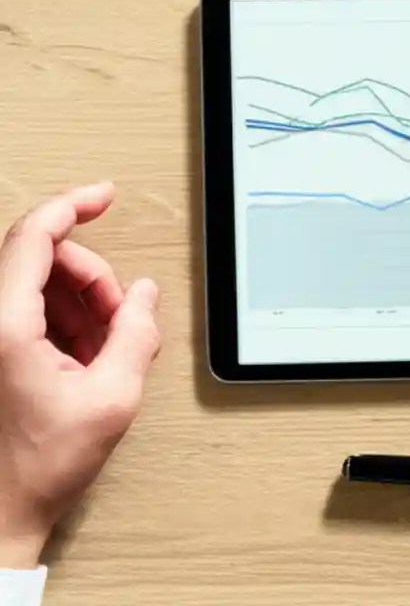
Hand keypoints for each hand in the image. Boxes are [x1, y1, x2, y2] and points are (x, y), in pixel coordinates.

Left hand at [0, 183, 160, 567]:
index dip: (73, 206)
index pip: (34, 237)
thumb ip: (135, 335)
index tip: (103, 196)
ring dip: (84, 304)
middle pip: (44, 259)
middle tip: (122, 318)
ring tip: (104, 350)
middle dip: (93, 278)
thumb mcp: (111, 398)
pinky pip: (34, 310)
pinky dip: (69, 324)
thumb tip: (144, 296)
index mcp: (6, 326)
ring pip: (41, 284)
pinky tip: (86, 359)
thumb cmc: (39, 464)